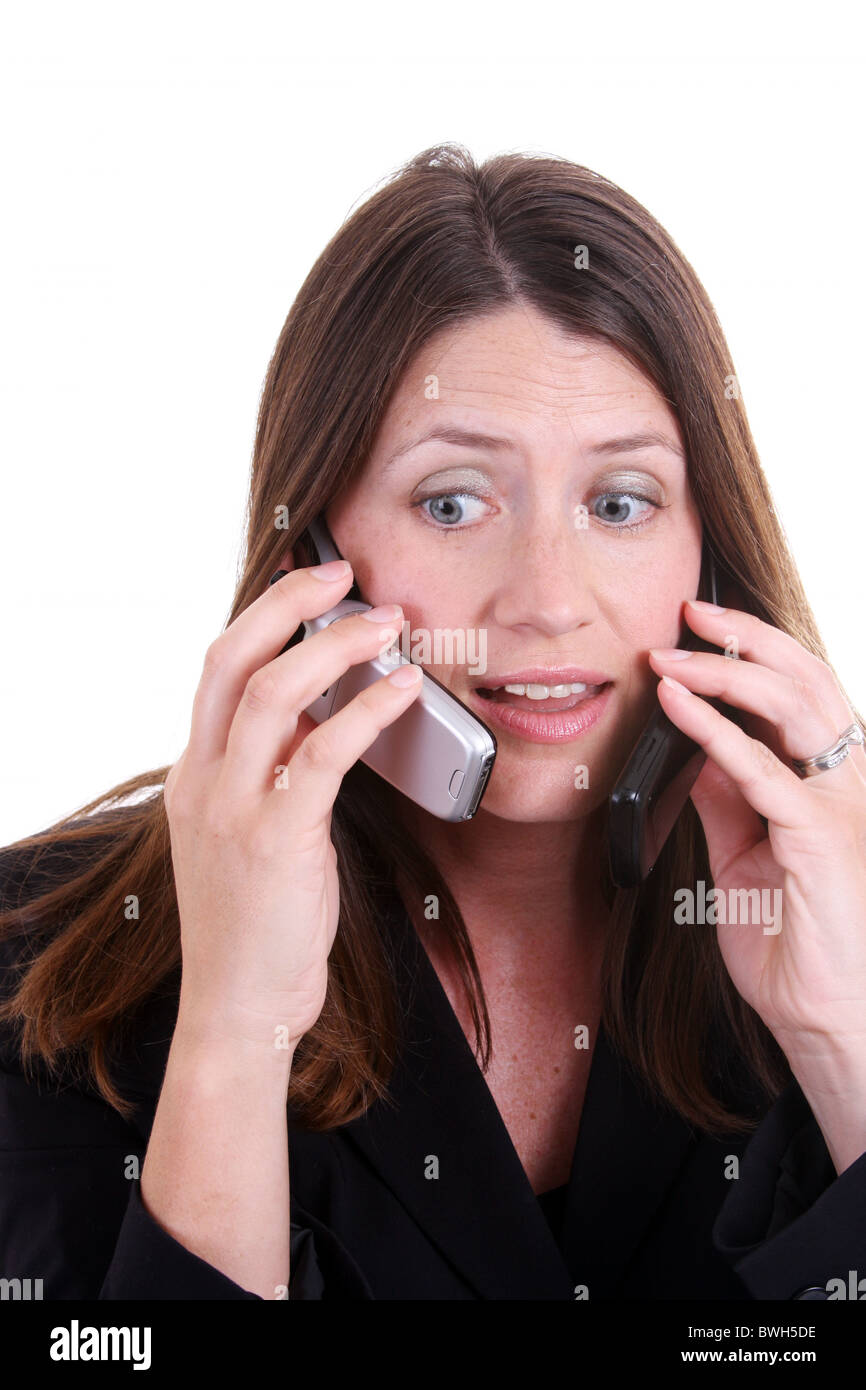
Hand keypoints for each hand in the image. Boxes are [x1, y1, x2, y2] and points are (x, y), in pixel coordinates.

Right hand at [163, 559, 422, 1054]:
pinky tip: (402, 691)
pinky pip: (322, 751)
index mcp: (193, 774)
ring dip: (337, 647)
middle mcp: (201, 779)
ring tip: (389, 625)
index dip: (264, 617)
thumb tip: (324, 716)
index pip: (218, 668)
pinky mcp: (274, 837)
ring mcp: (231, 807)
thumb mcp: (250, 835)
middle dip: (288, 604)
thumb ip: (272, 775)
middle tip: (342, 574)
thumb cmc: (257, 925)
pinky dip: (368, 710)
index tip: (308, 585)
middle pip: (232, 658)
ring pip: (274, 691)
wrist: (239, 1008)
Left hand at [648, 600, 865, 1059]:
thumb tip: (696, 747)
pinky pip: (762, 769)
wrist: (822, 1017)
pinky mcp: (820, 836)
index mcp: (833, 782)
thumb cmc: (792, 941)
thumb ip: (727, 798)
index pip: (802, 693)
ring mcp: (841, 806)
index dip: (755, 650)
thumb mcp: (745, 853)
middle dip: (746, 636)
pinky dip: (714, 731)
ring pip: (791, 707)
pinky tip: (678, 707)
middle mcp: (847, 782)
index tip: (699, 628)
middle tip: (688, 612)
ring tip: (670, 653)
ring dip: (723, 670)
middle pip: (806, 680)